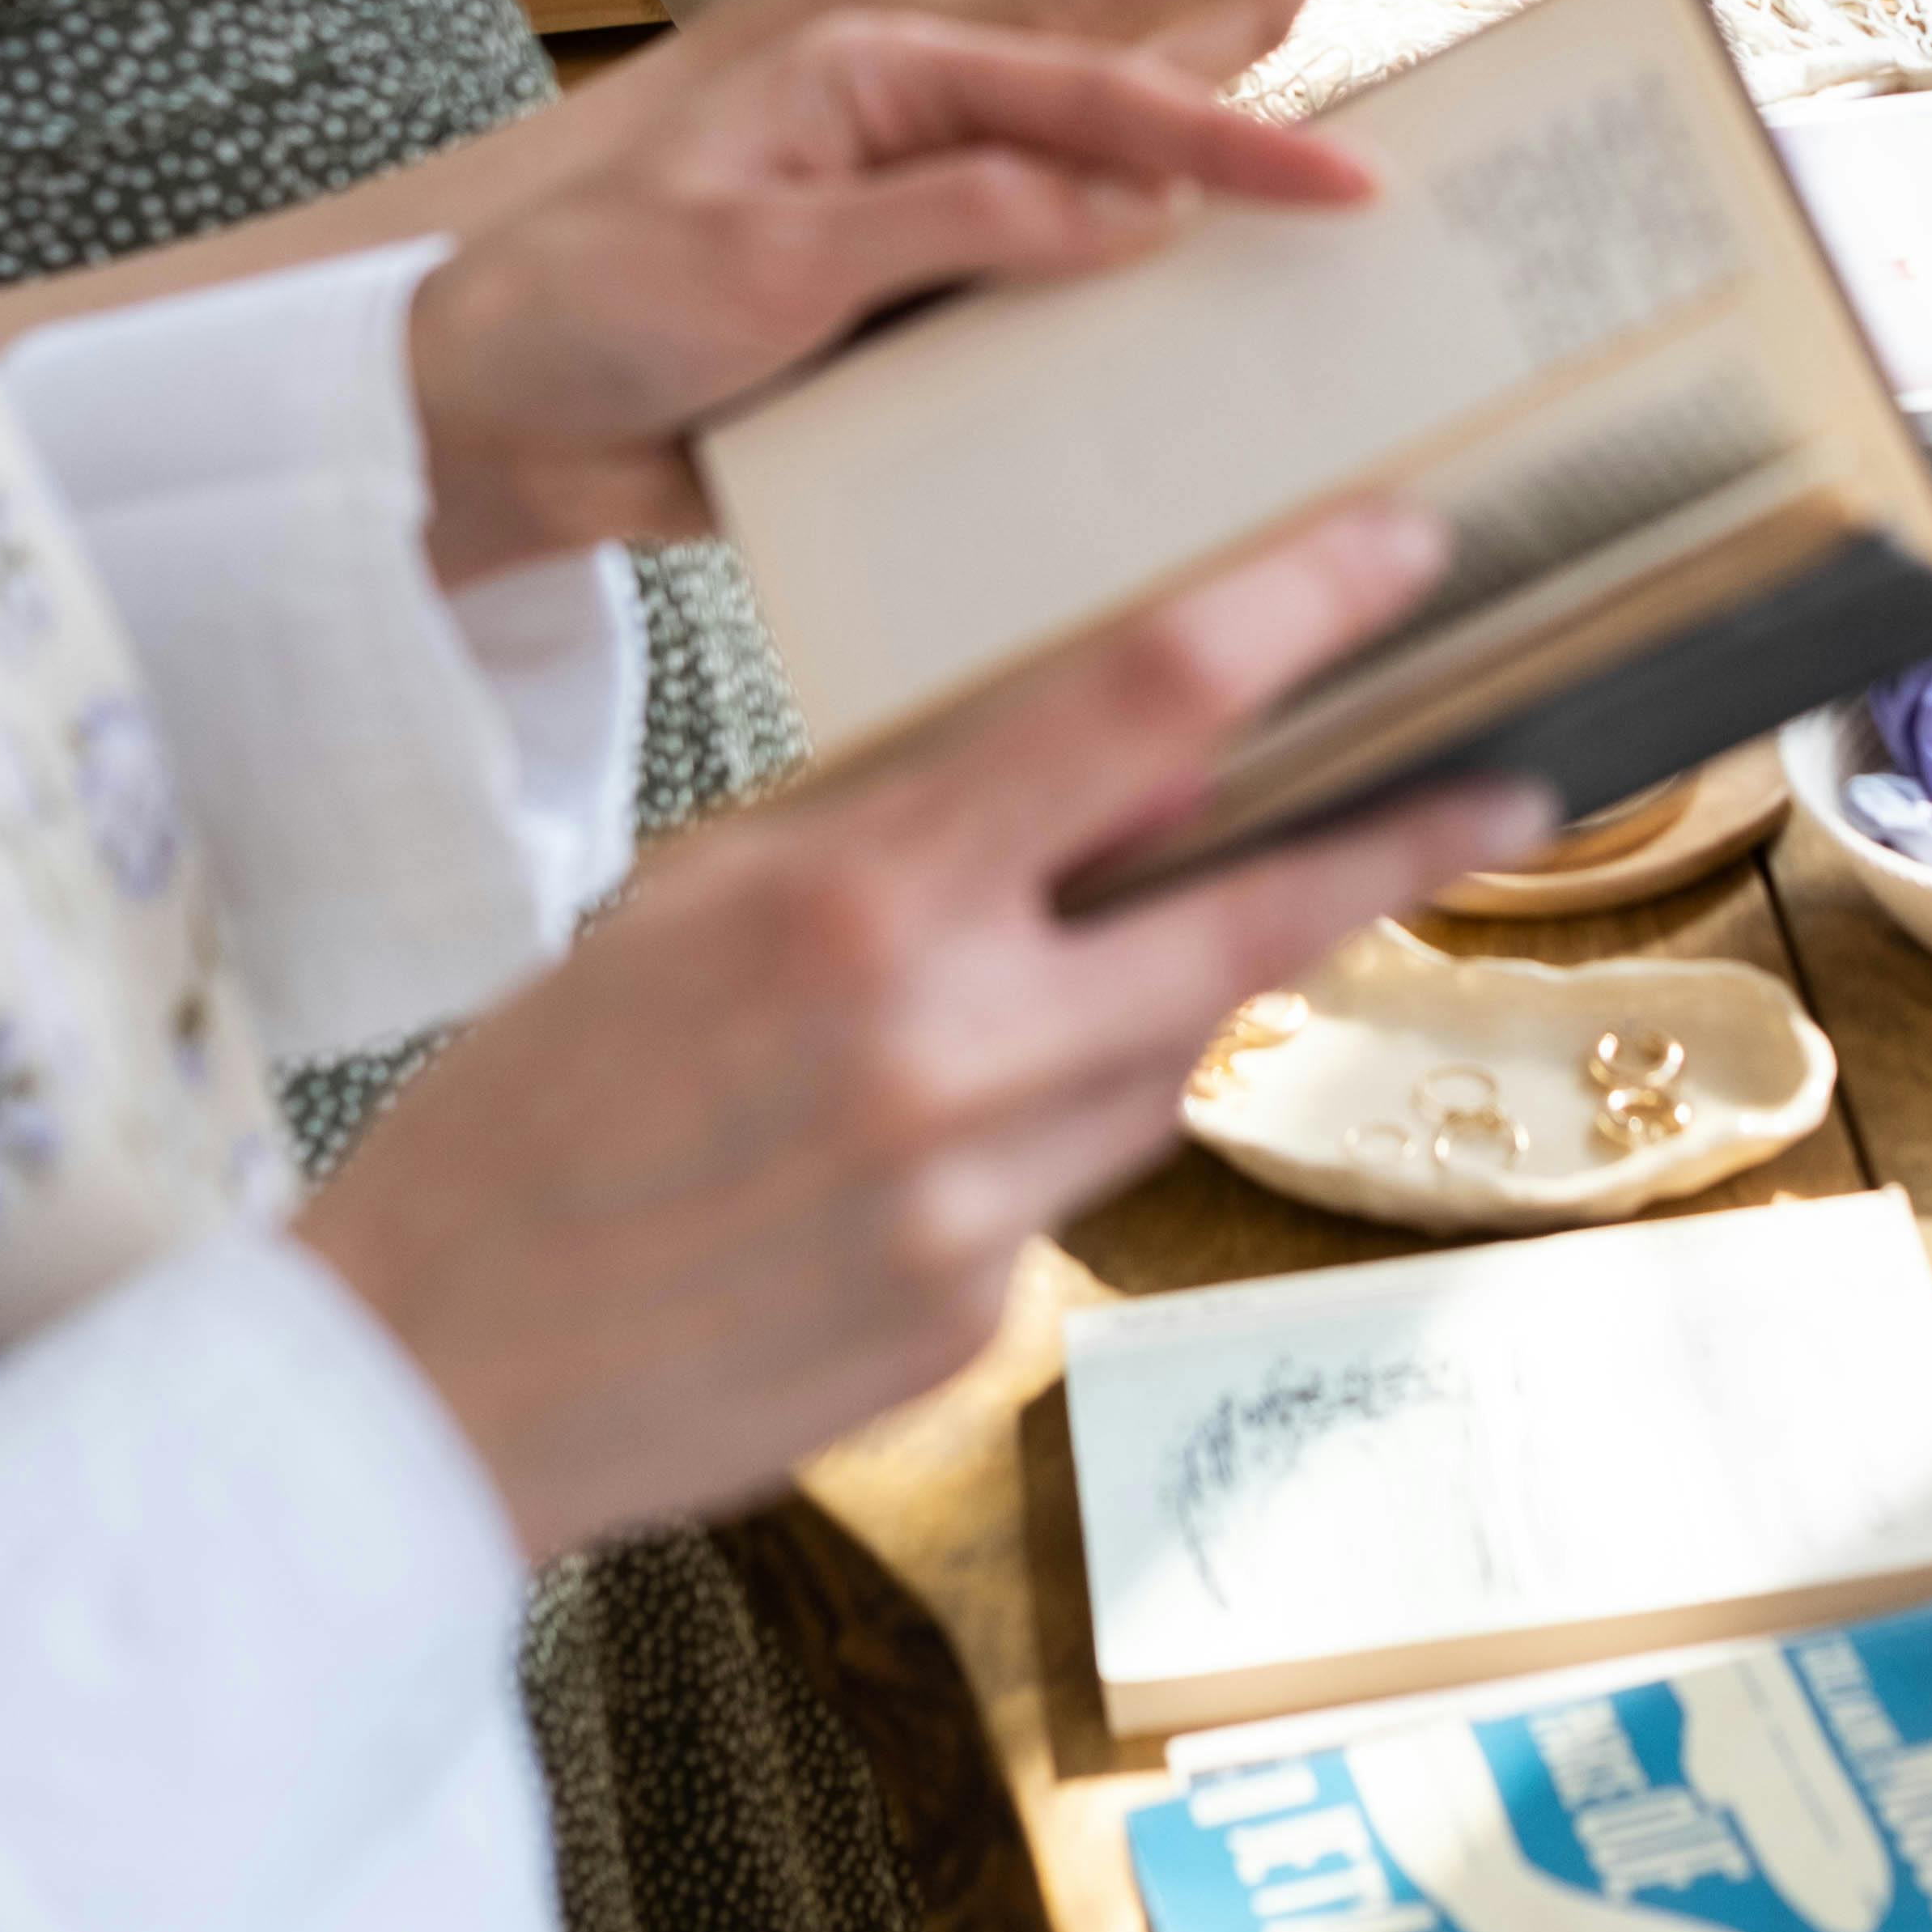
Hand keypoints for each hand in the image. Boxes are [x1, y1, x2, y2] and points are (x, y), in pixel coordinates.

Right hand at [302, 502, 1551, 1555]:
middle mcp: (949, 1050)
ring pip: (1162, 1056)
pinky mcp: (976, 1321)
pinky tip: (907, 1147)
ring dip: (1170, 994)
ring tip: (1085, 968)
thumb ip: (906, 832)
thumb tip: (1103, 775)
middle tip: (1512, 781)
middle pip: (1245, 911)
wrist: (419, 1380)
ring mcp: (976, 1206)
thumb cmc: (539, 1105)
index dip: (1296, 613)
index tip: (1402, 552)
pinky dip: (1035, 1130)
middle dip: (1399, 837)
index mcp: (862, 904)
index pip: (1140, 710)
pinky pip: (1067, 1184)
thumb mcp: (697, 897)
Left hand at [406, 5, 1377, 585]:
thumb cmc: (589, 303)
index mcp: (884, 61)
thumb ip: (949, 220)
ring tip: (1345, 63)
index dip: (1232, 134)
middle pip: (1128, 35)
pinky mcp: (921, 279)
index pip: (1097, 80)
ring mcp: (931, 187)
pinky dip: (1142, 253)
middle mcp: (925, 102)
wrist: (482, 407)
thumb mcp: (761, 262)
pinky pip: (1059, 257)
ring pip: (1110, 123)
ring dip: (1218, 103)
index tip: (1343, 185)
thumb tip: (1133, 202)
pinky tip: (1211, 277)